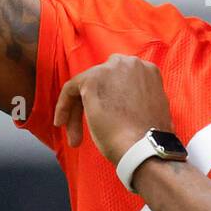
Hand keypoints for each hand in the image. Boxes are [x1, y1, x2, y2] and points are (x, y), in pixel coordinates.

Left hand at [53, 54, 175, 165]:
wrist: (145, 147)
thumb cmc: (148, 137)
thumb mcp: (148, 109)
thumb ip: (135, 99)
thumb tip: (118, 106)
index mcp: (149, 71)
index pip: (122, 81)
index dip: (112, 101)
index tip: (109, 121)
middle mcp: (132, 64)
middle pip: (103, 81)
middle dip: (94, 103)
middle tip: (92, 127)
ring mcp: (112, 69)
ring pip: (86, 86)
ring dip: (78, 111)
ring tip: (76, 137)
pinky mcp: (92, 79)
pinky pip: (70, 89)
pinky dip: (64, 106)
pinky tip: (61, 124)